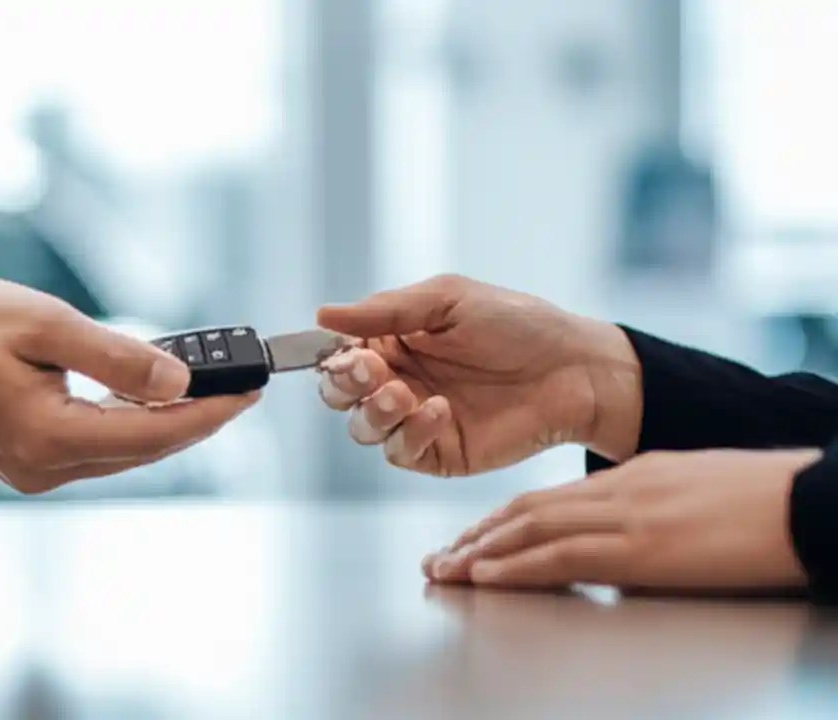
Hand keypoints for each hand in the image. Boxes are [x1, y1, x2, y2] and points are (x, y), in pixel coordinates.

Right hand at [0, 280, 257, 493]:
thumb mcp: (44, 324)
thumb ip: (117, 357)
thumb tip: (178, 382)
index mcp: (49, 437)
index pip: (154, 435)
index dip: (210, 414)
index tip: (249, 391)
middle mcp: (45, 468)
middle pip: (145, 449)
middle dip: (198, 418)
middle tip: (240, 384)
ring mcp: (34, 471)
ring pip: (123, 452)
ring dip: (166, 422)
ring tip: (208, 385)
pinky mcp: (28, 462)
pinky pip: (97, 449)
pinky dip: (130, 424)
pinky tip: (153, 399)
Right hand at [316, 274, 643, 475]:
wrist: (574, 370)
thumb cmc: (517, 324)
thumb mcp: (448, 300)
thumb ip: (386, 310)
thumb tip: (322, 314)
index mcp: (393, 340)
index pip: (339, 353)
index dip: (331, 356)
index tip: (346, 351)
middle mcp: (397, 380)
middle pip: (340, 395)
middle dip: (344, 385)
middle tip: (369, 371)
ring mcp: (415, 419)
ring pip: (364, 428)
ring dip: (374, 411)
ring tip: (403, 393)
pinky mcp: (438, 452)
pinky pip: (401, 453)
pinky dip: (411, 433)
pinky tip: (439, 411)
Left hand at [421, 449, 818, 592]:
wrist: (809, 501)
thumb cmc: (766, 501)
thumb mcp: (692, 494)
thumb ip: (647, 513)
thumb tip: (621, 550)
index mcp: (632, 476)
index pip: (549, 498)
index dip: (503, 520)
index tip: (471, 539)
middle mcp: (619, 490)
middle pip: (527, 510)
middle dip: (477, 537)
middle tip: (439, 557)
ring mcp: (628, 517)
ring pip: (533, 529)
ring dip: (482, 553)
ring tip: (446, 569)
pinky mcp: (642, 547)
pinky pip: (564, 555)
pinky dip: (518, 565)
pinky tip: (487, 576)